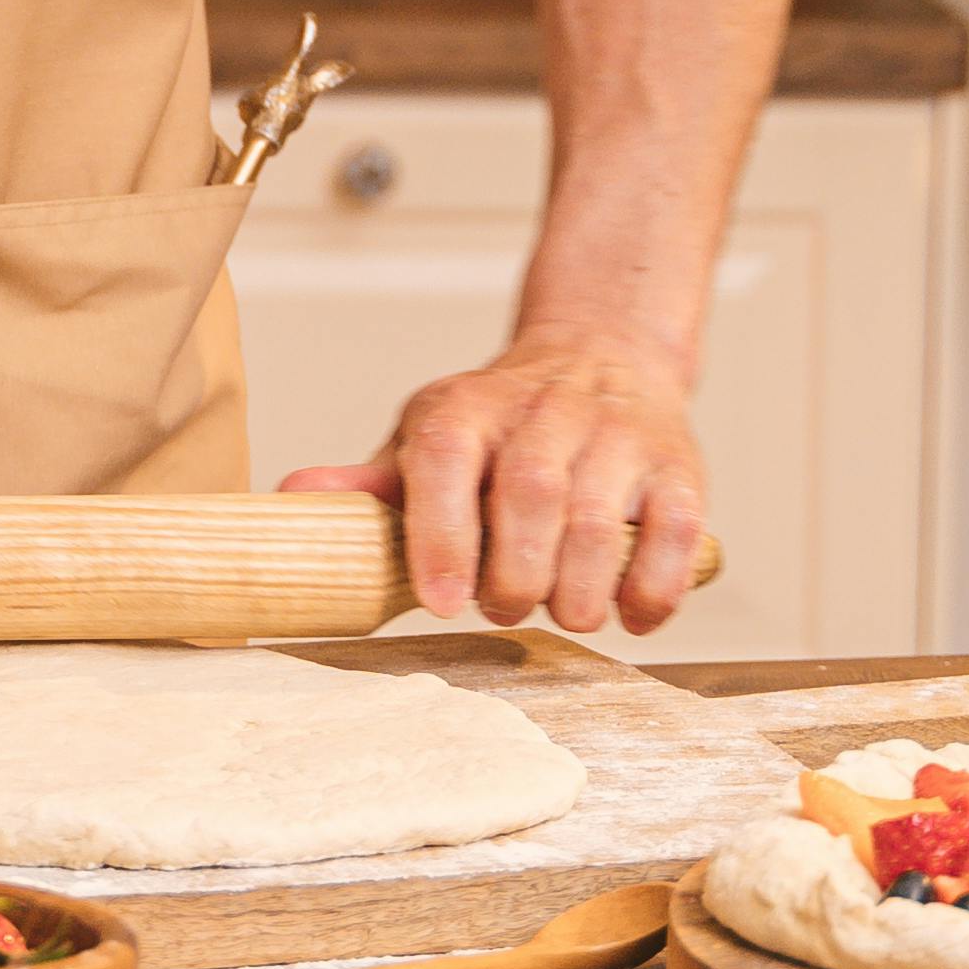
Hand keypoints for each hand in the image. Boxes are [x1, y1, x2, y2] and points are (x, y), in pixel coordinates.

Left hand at [281, 332, 708, 637]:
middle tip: (503, 608)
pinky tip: (627, 614)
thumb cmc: (501, 424)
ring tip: (562, 612)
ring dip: (578, 590)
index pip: (447, 458)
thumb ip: (371, 483)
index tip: (441, 601)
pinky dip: (653, 590)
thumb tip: (289, 496)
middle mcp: (546, 411)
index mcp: (467, 407)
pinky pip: (678, 536)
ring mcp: (619, 438)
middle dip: (515, 576)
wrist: (601, 355)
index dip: (441, 535)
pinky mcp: (679, 469)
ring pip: (603, 523)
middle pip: (531, 496)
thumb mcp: (428, 438)